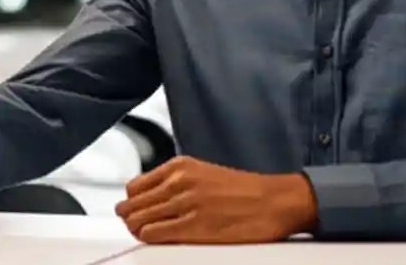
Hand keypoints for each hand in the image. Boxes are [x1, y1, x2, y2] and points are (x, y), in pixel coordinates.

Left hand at [114, 156, 317, 243]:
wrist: (274, 201)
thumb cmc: (243, 191)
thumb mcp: (202, 173)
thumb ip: (175, 182)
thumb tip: (149, 200)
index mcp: (179, 166)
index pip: (134, 187)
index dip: (132, 203)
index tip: (135, 212)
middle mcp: (179, 181)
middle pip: (133, 204)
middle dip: (130, 218)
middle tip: (135, 227)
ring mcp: (186, 203)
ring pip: (139, 219)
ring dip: (137, 229)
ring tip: (144, 234)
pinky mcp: (195, 226)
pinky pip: (154, 233)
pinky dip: (149, 238)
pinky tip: (155, 239)